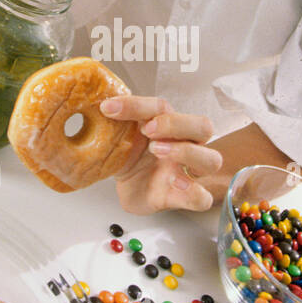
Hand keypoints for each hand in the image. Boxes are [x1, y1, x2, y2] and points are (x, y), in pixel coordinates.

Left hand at [100, 95, 222, 213]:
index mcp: (168, 125)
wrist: (128, 186)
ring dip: (187, 152)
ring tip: (158, 152)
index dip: (137, 105)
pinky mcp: (183, 197)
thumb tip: (89, 105)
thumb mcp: (118, 135)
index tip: (109, 108)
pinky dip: (194, 192)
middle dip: (176, 124)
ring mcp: (186, 171)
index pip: (162, 107)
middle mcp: (184, 145)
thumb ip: (111, 121)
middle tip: (148, 129)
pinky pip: (203, 197)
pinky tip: (176, 185)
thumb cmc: (130, 156)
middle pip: (202, 126)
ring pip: (211, 159)